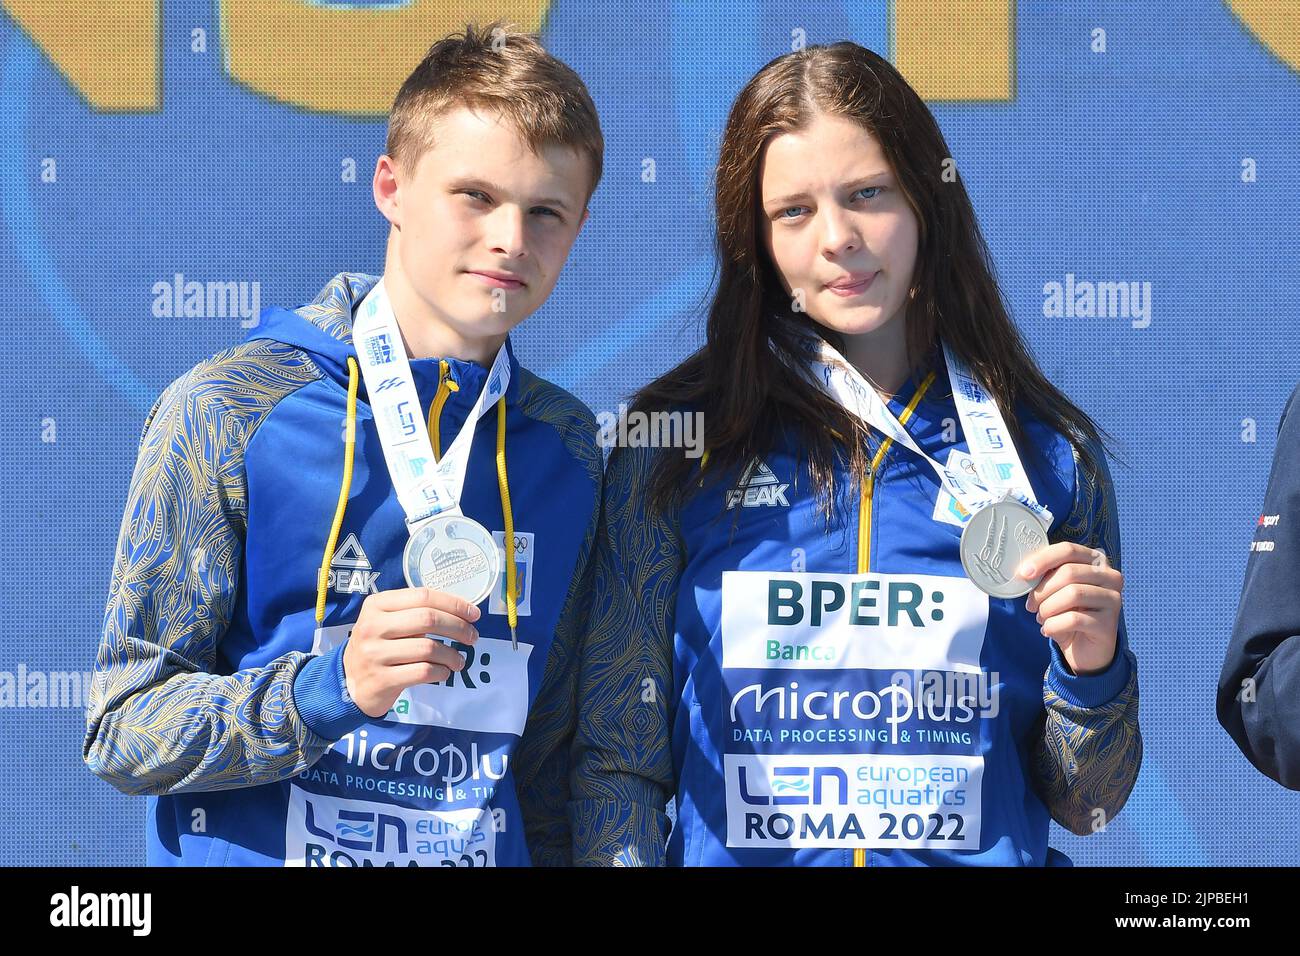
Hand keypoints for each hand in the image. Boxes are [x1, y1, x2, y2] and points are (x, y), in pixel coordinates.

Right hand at [342, 587, 480, 717]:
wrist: (349, 682)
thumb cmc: (378, 646)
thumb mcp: (387, 622)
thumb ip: (415, 612)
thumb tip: (462, 612)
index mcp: (377, 604)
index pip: (423, 596)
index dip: (454, 604)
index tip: (474, 614)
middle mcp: (373, 626)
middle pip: (428, 619)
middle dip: (458, 627)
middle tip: (472, 637)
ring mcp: (375, 654)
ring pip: (428, 648)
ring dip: (452, 655)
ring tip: (459, 660)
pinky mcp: (382, 679)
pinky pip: (422, 672)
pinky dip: (441, 672)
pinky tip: (444, 672)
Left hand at [1019, 543, 1122, 676]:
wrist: (1084, 649)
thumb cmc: (1067, 613)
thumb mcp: (1056, 590)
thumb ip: (1046, 575)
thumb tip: (1024, 571)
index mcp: (1096, 561)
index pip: (1068, 550)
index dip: (1043, 559)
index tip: (1023, 574)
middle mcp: (1110, 576)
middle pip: (1069, 572)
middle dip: (1042, 590)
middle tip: (1031, 606)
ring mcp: (1113, 599)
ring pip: (1072, 594)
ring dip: (1047, 608)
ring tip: (1041, 618)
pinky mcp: (1109, 623)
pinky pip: (1073, 619)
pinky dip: (1053, 625)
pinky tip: (1048, 630)